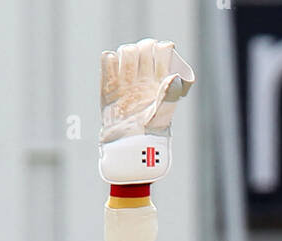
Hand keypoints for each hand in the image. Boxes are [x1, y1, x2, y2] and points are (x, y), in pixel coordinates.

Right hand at [99, 39, 194, 183]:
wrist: (126, 152)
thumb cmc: (149, 138)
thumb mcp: (161, 118)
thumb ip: (168, 97)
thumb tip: (174, 77)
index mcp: (161, 82)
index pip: (163, 51)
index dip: (162, 50)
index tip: (160, 62)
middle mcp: (145, 78)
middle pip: (144, 47)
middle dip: (143, 52)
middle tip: (142, 71)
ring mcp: (127, 80)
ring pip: (126, 50)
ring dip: (126, 56)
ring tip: (128, 78)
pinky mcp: (110, 85)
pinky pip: (107, 59)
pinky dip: (110, 63)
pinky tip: (114, 79)